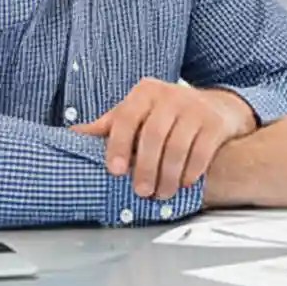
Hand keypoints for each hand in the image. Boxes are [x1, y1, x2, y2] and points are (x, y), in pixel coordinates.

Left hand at [71, 79, 256, 199]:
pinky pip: (201, 151)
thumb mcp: (137, 114)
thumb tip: (69, 136)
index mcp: (145, 92)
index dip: (118, 145)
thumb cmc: (167, 115)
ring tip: (162, 193)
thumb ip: (108, 126)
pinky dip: (190, 171)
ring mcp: (195, 107)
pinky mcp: (215, 122)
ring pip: (177, 146)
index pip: (126, 117)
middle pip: (153, 135)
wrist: (217, 106)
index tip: (116, 171)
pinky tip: (183, 183)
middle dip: (146, 168)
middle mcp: (170, 95)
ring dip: (168, 175)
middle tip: (142, 191)